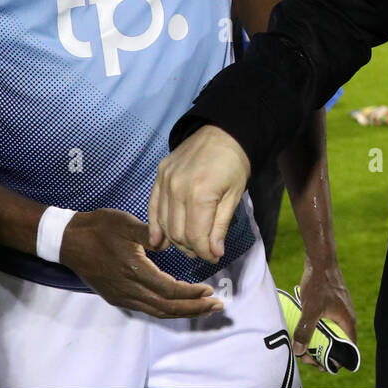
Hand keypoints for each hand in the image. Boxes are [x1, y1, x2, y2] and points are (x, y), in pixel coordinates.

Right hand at [58, 208, 221, 319]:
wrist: (68, 240)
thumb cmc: (98, 227)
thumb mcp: (126, 223)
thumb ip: (150, 233)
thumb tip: (171, 240)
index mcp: (134, 270)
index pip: (169, 290)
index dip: (191, 294)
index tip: (209, 291)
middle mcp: (128, 289)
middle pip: (166, 307)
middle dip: (193, 309)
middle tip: (216, 306)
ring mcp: (121, 296)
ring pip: (156, 311)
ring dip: (182, 312)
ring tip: (203, 309)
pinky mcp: (116, 297)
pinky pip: (146, 309)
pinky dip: (166, 309)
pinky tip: (178, 305)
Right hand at [148, 124, 251, 262]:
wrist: (223, 131)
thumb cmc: (234, 163)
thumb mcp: (234, 196)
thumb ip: (220, 226)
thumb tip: (214, 253)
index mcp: (200, 194)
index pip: (196, 236)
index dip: (205, 252)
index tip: (214, 256)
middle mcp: (177, 188)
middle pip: (177, 232)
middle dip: (191, 248)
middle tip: (204, 251)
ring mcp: (165, 180)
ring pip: (164, 222)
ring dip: (175, 239)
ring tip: (189, 244)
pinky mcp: (160, 174)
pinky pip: (153, 206)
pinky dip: (155, 225)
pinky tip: (158, 241)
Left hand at [292, 256, 357, 365]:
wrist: (320, 260)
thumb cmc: (320, 283)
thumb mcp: (310, 309)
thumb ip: (305, 330)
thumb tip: (298, 350)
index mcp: (347, 322)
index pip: (348, 350)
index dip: (335, 360)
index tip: (319, 362)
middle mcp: (346, 318)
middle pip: (337, 343)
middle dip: (322, 351)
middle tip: (306, 354)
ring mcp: (339, 311)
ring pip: (330, 332)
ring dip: (318, 340)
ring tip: (302, 343)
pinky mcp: (332, 305)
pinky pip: (326, 323)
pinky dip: (316, 329)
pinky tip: (303, 328)